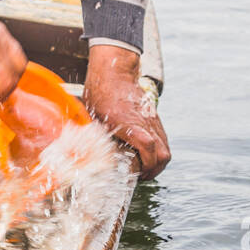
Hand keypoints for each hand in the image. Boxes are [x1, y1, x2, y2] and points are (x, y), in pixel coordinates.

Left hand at [82, 44, 170, 179]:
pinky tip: (146, 154)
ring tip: (145, 168)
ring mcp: (153, 121)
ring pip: (166, 149)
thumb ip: (93, 137)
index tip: (139, 173)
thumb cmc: (101, 94)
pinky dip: (158, 152)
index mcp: (128, 123)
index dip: (147, 165)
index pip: (148, 146)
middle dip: (154, 170)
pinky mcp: (155, 120)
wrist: (116, 74)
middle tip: (141, 176)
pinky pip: (163, 140)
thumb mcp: (93, 116)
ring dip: (157, 163)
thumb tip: (83, 156)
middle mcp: (145, 123)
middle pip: (163, 154)